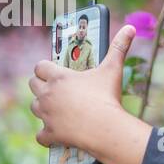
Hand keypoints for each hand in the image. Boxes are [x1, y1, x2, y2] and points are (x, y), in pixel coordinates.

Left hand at [30, 23, 136, 153]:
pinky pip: (40, 135)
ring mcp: (46, 114)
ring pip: (34, 108)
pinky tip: (56, 134)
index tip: (55, 73)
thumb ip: (119, 47)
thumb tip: (130, 28)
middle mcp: (47, 94)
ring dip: (43, 108)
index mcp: (58, 77)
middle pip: (32, 85)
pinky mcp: (50, 133)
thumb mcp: (113, 70)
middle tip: (57, 91)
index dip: (46, 69)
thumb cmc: (107, 97)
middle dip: (42, 87)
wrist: (106, 128)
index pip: (39, 66)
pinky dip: (46, 135)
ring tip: (58, 110)